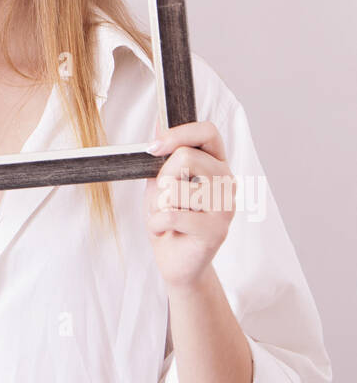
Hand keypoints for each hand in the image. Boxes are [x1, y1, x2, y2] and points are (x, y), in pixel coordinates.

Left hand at [143, 120, 237, 288]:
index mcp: (217, 164)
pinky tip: (164, 231)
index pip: (208, 131)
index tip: (153, 147)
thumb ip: (162, 155)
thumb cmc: (170, 219)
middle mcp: (228, 182)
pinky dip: (156, 224)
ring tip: (166, 217)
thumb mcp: (160, 182)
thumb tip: (158, 121)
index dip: (179, 133)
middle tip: (163, 198)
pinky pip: (172, 214)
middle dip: (162, 177)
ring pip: (176, 188)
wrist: (176, 262)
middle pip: (186, 156)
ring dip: (158, 205)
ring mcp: (226, 207)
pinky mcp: (216, 231)